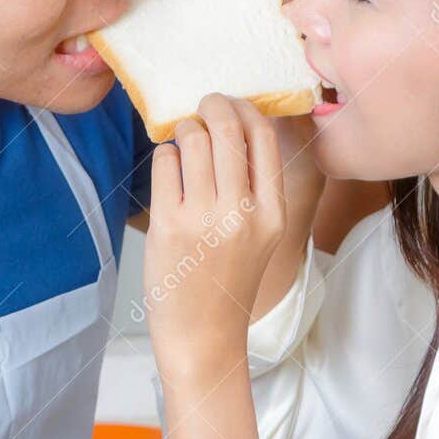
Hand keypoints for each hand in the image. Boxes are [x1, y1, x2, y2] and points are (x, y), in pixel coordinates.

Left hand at [143, 95, 287, 380]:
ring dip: (185, 128)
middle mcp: (242, 212)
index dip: (246, 109)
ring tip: (182, 137)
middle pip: (228, 128)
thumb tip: (233, 127)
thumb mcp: (262, 235)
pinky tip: (169, 166)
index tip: (232, 104)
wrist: (203, 334)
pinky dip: (165, 154)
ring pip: (193, 139)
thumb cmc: (229, 280)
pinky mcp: (168, 224)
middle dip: (212, 104)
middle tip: (202, 104)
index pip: (263, 137)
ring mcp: (204, 218)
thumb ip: (256, 188)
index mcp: (273, 214)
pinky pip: (165, 162)